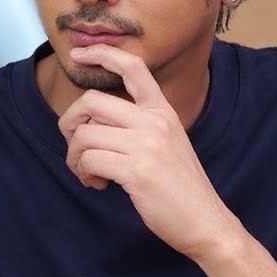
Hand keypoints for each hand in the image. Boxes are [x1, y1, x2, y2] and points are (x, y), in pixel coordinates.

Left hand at [58, 45, 242, 261]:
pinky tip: (98, 184)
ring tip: (89, 173)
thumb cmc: (178, 187)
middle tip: (76, 149)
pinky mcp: (137, 169)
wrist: (206, 223)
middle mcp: (155, 122)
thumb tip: (91, 123)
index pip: (134, 67)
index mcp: (162, 112)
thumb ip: (136, 125)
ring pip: (84, 134)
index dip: (103, 54)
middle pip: (90, 101)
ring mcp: (147, 144)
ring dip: (75, 157)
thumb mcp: (166, 143)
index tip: (79, 54)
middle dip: (70, 125)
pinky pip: (88, 159)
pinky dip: (83, 173)